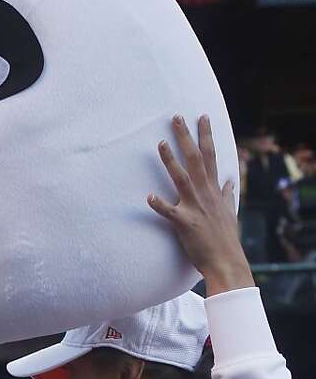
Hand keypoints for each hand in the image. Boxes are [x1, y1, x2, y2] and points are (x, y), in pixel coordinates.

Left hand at [150, 113, 251, 295]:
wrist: (226, 261)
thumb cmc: (225, 237)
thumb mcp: (229, 211)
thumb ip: (227, 194)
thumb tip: (230, 180)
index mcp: (214, 189)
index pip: (211, 155)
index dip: (206, 135)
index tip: (202, 117)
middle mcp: (205, 193)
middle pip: (196, 159)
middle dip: (186, 137)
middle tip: (176, 117)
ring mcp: (195, 206)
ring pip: (181, 178)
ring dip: (170, 160)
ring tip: (160, 143)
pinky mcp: (185, 223)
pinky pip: (169, 212)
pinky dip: (159, 205)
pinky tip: (148, 197)